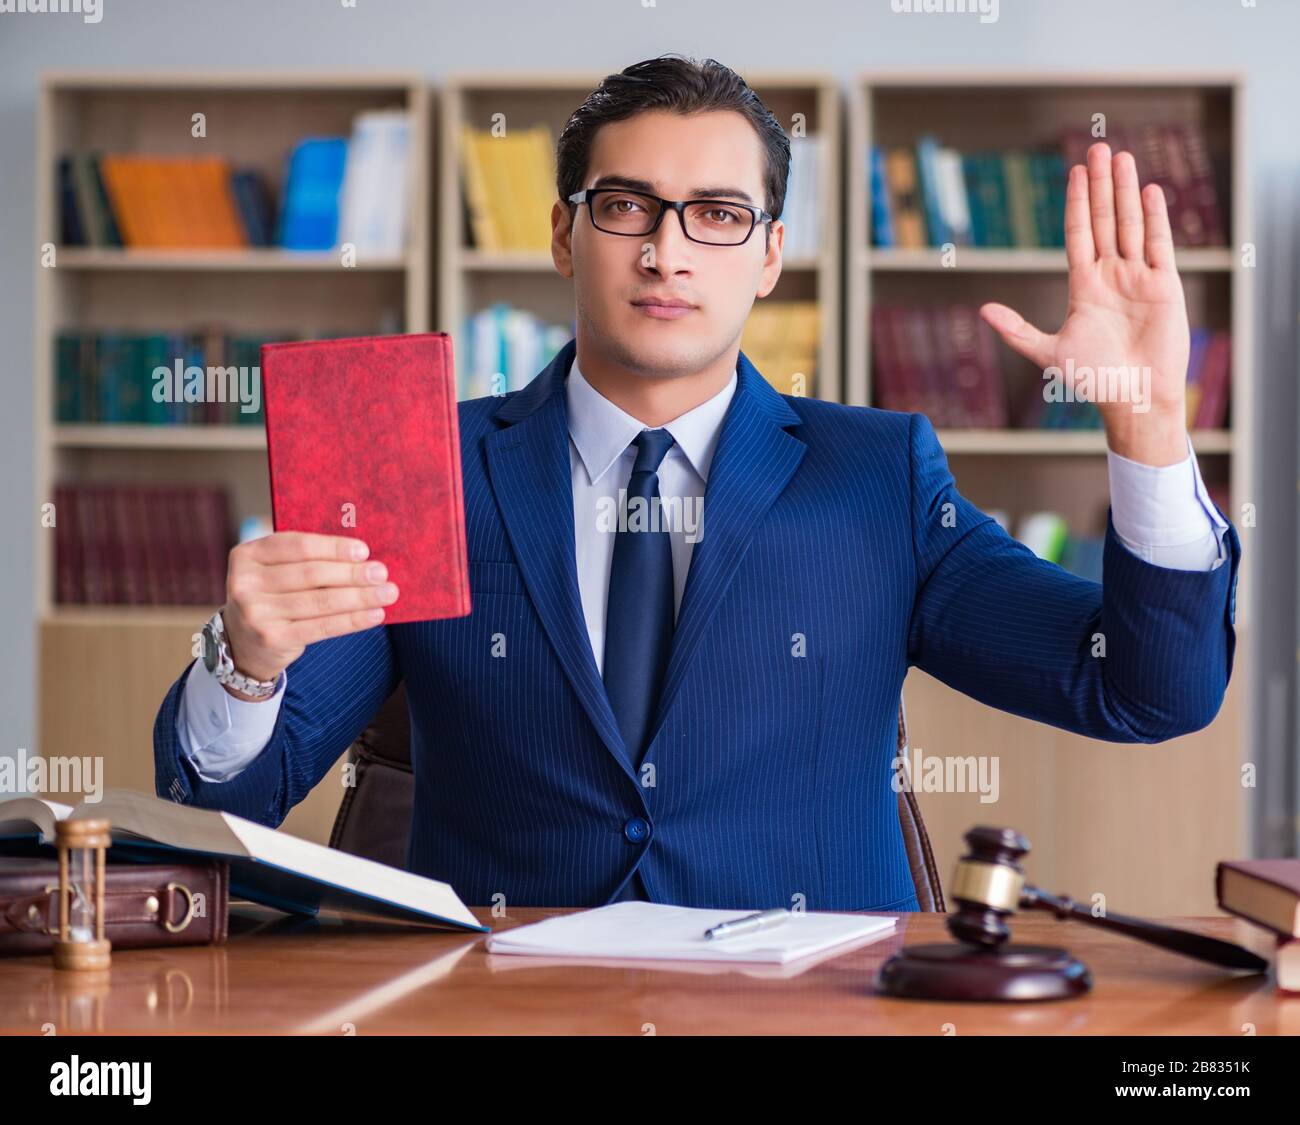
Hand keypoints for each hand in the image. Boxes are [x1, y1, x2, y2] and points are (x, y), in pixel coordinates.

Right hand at [220, 531, 398, 696]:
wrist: (243, 643)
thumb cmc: (273, 596)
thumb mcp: (275, 571)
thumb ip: (305, 559)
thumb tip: (362, 555)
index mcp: (246, 555)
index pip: (297, 546)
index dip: (333, 547)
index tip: (363, 550)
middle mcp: (244, 583)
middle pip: (311, 574)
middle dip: (352, 573)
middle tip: (382, 572)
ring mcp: (255, 613)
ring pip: (320, 601)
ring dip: (360, 596)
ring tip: (388, 593)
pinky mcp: (271, 638)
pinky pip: (322, 627)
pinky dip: (353, 620)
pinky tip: (375, 615)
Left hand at [979, 142, 1190, 465]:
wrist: (1132, 398)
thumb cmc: (1092, 379)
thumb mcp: (1048, 352)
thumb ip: (1016, 330)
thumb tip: (982, 311)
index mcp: (1084, 286)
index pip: (1079, 233)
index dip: (1077, 202)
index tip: (1075, 171)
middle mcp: (1111, 275)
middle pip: (1106, 219)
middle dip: (1102, 184)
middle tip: (1099, 147)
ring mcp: (1139, 278)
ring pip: (1131, 224)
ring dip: (1126, 191)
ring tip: (1123, 157)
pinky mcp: (1165, 286)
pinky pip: (1160, 245)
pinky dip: (1155, 218)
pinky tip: (1148, 191)